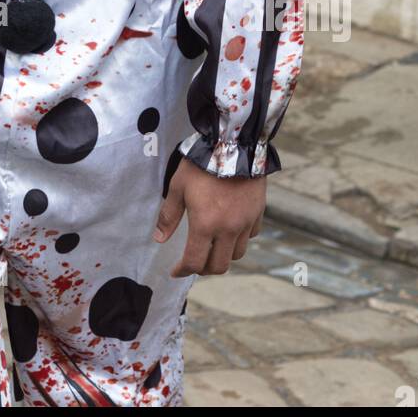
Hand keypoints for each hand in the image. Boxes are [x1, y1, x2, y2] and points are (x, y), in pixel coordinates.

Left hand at [154, 155, 265, 276]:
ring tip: (212, 246)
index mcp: (205, 225)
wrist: (234, 146)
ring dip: (223, 255)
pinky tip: (230, 229)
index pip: (195, 261)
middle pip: (219, 266)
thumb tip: (159, 239)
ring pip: (237, 254)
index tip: (175, 270)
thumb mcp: (178, 187)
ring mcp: (245, 223)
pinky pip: (250, 236)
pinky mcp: (258, 214)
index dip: (183, 270)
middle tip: (194, 261)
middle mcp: (228, 230)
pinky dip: (239, 239)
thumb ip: (169, 215)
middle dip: (204, 268)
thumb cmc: (201, 165)